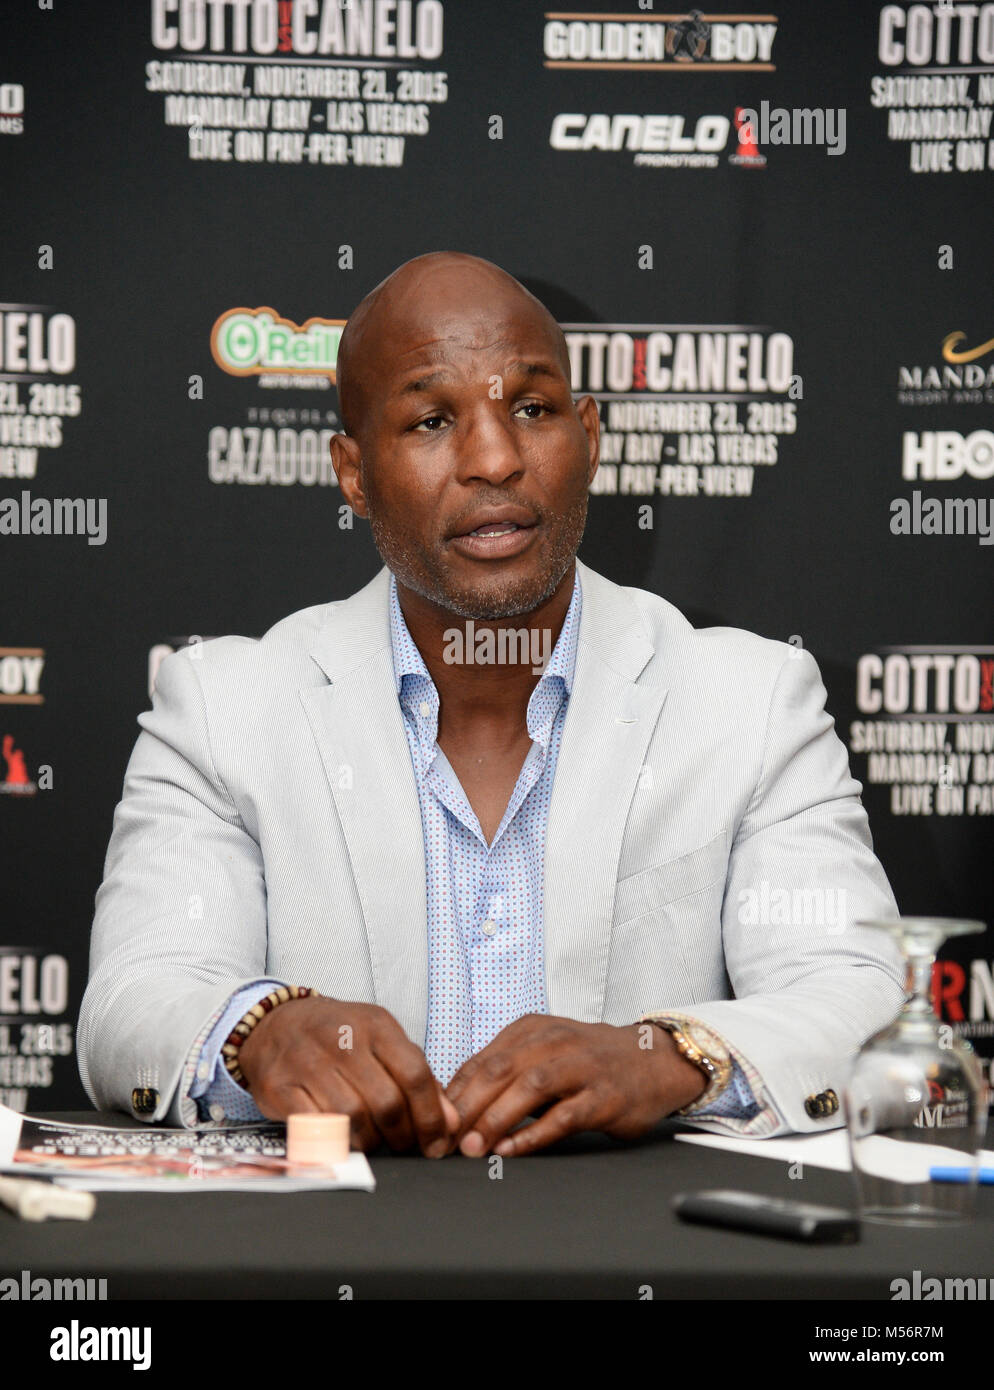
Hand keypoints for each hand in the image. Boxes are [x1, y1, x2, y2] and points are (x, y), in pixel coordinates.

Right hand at [238, 996, 460, 1156]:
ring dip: (371, 1141)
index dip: (431, 1115)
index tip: (438, 1142)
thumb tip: (450, 1123)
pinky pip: (315, 1125)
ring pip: (353, 1118)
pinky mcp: (279, 1086)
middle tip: (405, 1145)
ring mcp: (308, 1062)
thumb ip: (418, 1079)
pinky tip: (344, 1141)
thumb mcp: (382, 1042)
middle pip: (386, 1102)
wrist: (275, 1023)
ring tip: (376, 1142)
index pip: (415, 1073)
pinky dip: (334, 1141)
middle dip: (402, 1135)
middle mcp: (342, 1039)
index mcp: (376, 1024)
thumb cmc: (340, 1037)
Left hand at [444, 1015, 706, 1156]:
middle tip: (444, 1139)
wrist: (653, 1061)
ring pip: (530, 1088)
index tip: (433, 1122)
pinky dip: (535, 1133)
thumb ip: (506, 1071)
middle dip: (466, 1107)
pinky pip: (565, 1115)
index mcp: (533, 1030)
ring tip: (473, 1147)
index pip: (482, 1060)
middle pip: (500, 1070)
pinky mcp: (604, 1096)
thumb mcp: (544, 1053)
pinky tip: (512, 1149)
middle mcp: (555, 1042)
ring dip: (496, 1118)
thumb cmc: (590, 1061)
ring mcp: (582, 1067)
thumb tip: (455, 1102)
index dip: (453, 1093)